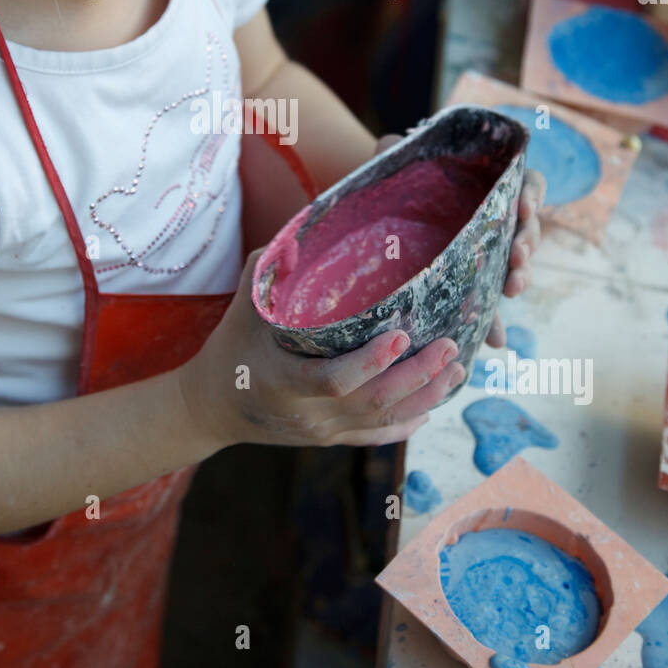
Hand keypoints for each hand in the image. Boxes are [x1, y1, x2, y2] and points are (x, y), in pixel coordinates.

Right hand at [181, 251, 466, 449]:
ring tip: (457, 369)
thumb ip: (272, 268)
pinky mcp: (329, 440)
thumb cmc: (231, 346)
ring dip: (425, 398)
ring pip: (381, 422)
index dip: (370, 362)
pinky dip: (406, 423)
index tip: (400, 334)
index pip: (334, 380)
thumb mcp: (244, 305)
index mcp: (282, 381)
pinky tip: (431, 407)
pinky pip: (375, 437)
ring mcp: (321, 432)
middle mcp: (306, 413)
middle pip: (372, 404)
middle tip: (449, 346)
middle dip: (417, 377)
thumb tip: (307, 227)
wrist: (211, 407)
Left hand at [374, 136, 546, 349]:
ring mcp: (487, 255)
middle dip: (529, 242)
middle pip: (528, 228)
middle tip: (519, 256)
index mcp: (488, 186)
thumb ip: (393, 148)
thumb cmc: (391, 184)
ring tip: (512, 288)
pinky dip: (493, 323)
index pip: (527, 183)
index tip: (523, 208)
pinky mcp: (471, 287)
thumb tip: (391, 143)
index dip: (532, 194)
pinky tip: (493, 340)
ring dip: (521, 277)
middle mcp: (496, 220)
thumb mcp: (392, 162)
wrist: (375, 223)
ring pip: (517, 267)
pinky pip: (489, 306)